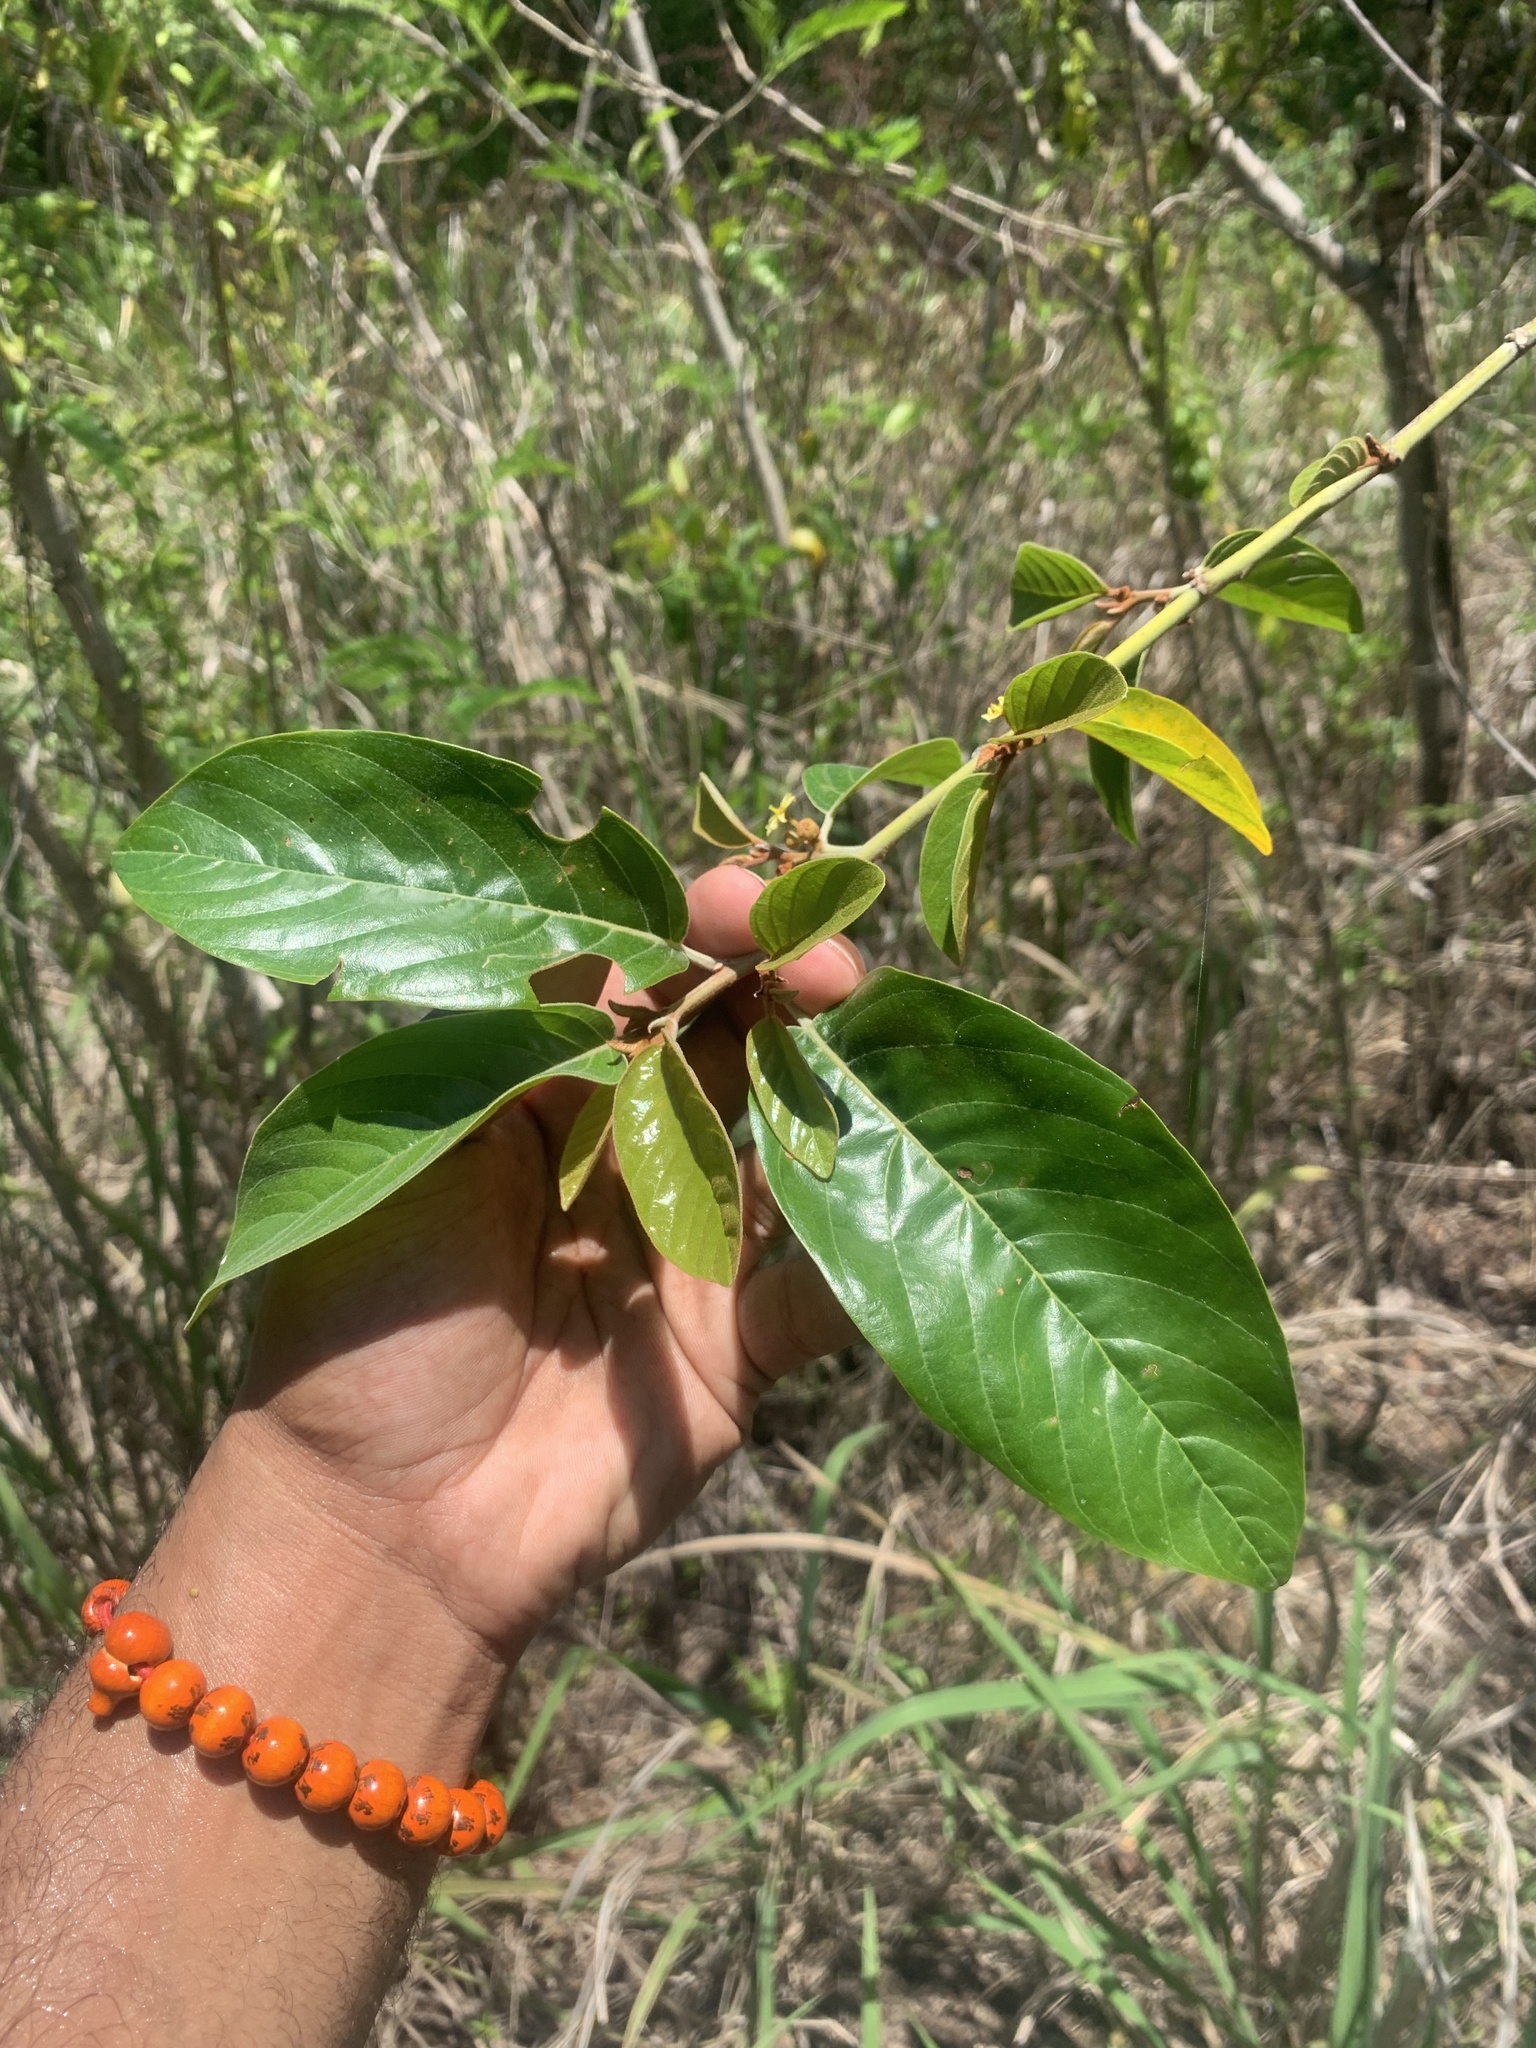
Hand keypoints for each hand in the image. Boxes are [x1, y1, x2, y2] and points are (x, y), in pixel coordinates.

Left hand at [242, 865, 861, 1661]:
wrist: (380, 1530)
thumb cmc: (359, 1328)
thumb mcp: (407, 1155)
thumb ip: (518, 1050)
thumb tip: (633, 960)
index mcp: (530, 1094)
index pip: (633, 982)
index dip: (696, 933)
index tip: (749, 904)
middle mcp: (617, 1158)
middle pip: (726, 1047)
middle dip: (783, 989)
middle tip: (834, 959)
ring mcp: (686, 1252)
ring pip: (788, 1146)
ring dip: (837, 1091)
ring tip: (870, 1041)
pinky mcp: (735, 1351)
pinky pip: (825, 1291)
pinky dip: (872, 1252)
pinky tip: (910, 1193)